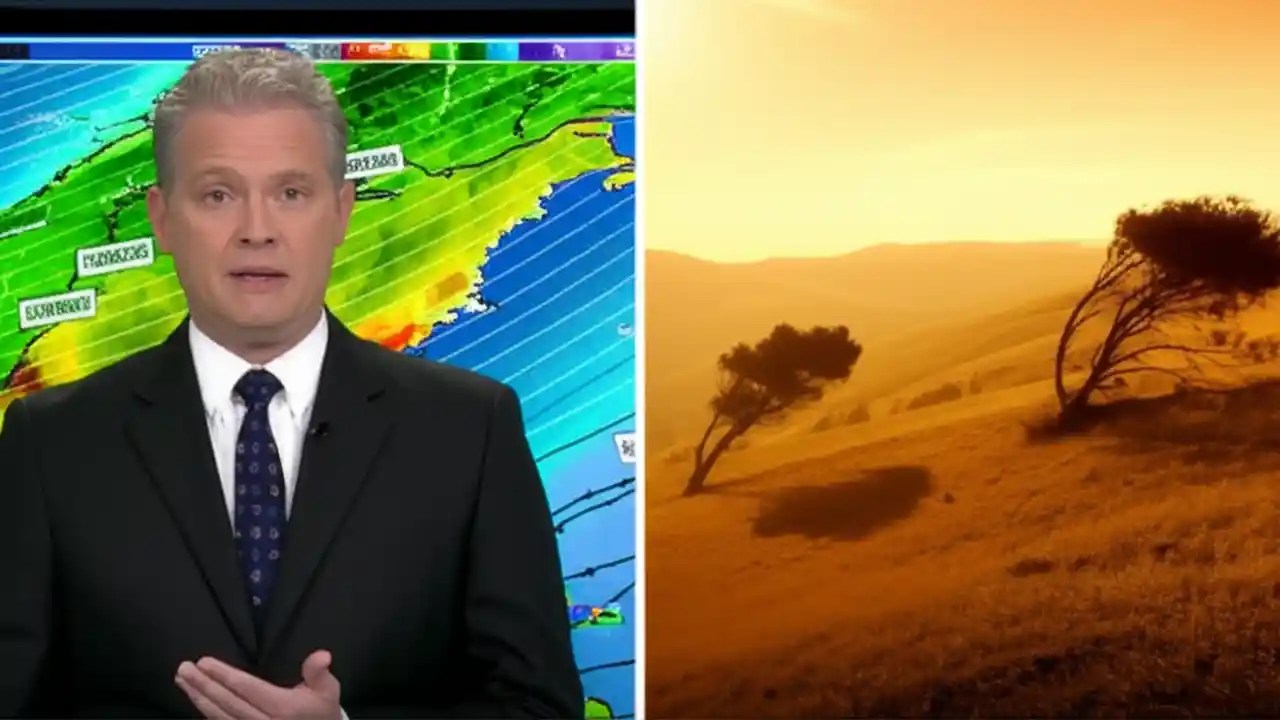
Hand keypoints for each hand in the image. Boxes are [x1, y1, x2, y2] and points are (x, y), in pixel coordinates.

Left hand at [175, 649, 341, 719]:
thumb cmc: (321, 711)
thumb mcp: (327, 690)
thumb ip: (318, 672)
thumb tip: (322, 655)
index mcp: (283, 708)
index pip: (247, 689)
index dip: (224, 675)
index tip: (203, 662)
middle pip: (228, 703)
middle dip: (204, 685)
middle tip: (184, 669)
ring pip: (220, 717)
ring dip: (199, 699)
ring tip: (183, 682)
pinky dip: (207, 715)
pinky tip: (196, 702)